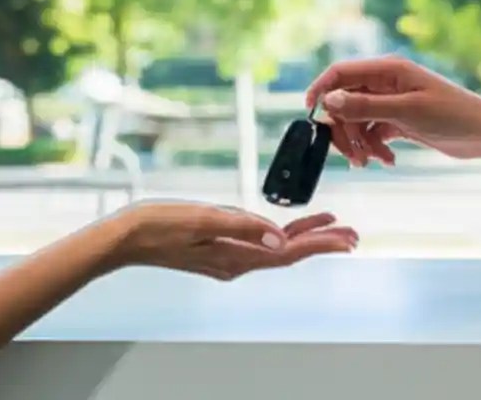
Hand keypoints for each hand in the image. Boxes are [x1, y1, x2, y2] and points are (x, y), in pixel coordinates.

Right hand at [110, 201, 357, 280]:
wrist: (127, 238)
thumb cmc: (160, 225)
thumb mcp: (203, 218)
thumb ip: (243, 226)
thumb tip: (280, 239)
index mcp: (236, 257)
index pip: (290, 252)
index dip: (322, 243)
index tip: (348, 238)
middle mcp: (237, 263)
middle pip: (290, 253)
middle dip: (323, 242)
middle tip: (354, 235)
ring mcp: (229, 258)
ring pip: (278, 249)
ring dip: (306, 238)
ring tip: (333, 225)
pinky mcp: (221, 250)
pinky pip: (261, 245)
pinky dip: (281, 235)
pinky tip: (289, 227)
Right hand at [305, 56, 480, 166]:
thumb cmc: (452, 115)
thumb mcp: (406, 112)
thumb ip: (366, 107)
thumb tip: (330, 101)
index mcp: (388, 70)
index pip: (341, 73)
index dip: (321, 90)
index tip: (309, 113)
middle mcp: (386, 83)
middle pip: (345, 102)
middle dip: (345, 130)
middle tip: (353, 156)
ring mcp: (392, 102)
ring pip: (357, 121)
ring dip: (360, 143)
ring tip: (373, 162)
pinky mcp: (399, 121)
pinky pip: (373, 132)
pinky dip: (374, 147)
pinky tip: (388, 160)